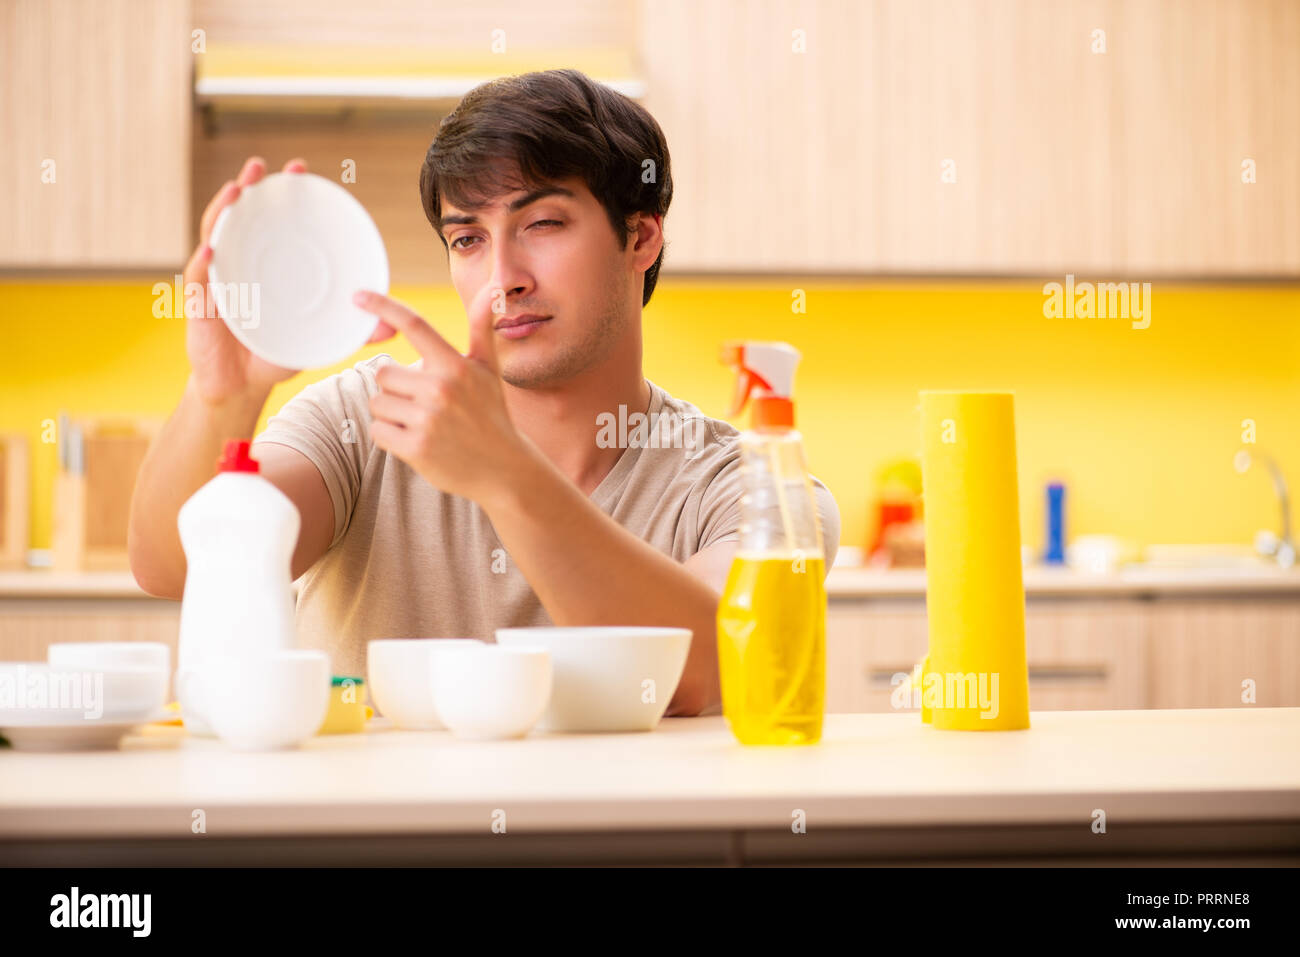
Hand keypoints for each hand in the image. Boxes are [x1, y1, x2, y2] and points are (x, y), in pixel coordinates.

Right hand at [184, 157, 394, 405]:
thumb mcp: (317, 337)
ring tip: (234, 191)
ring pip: (214, 237)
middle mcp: (238, 264)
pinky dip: (204, 262)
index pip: (274, 221)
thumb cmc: (275, 353)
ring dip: (222, 212)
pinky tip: (211, 249)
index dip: (284, 194)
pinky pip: (199, 279)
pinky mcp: (200, 305)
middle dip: (249, 189)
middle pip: (240, 217)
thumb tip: (393, 329)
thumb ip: (351, 330)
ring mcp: (217, 281)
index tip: (300, 168)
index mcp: (264, 265)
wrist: (241, 387)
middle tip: (261, 167)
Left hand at [354, 290, 533, 505]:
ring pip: (378, 403)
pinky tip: (415, 440)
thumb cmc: (490, 414)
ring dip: (391, 414)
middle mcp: (441, 389)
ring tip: (421, 423)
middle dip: (396, 389)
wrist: (503, 468)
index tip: (358, 296)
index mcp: (455, 366)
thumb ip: (481, 329)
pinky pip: (378, 431)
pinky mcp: (416, 447)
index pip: (414, 325)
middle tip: (422, 403)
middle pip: (384, 374)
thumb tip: (492, 291)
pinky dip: (390, 437)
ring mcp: (428, 419)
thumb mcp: (488, 370)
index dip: (383, 307)